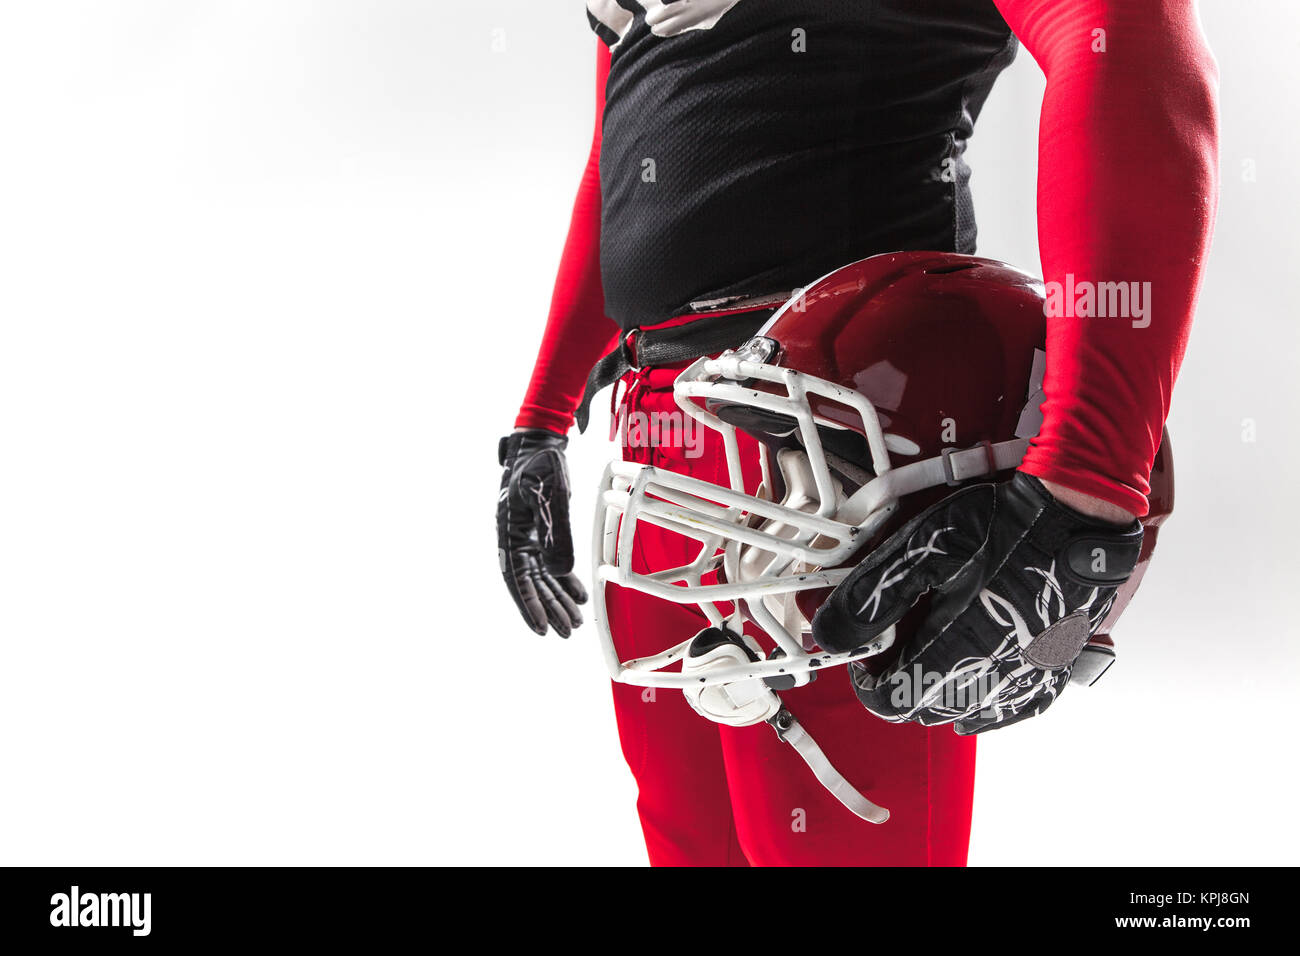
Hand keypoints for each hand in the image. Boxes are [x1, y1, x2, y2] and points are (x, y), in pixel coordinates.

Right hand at [497, 429, 587, 636]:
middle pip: (532, 584)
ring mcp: (528, 538)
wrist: (540, 447)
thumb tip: (560, 571)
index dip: (529, 606)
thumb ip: (557, 532)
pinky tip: (578, 595)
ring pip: (544, 578)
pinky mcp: (541, 534)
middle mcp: (515, 540)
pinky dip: (566, 581)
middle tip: (567, 632)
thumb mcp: (551, 493)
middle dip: (549, 610)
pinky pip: (553, 564)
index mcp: (509, 532)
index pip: (517, 578)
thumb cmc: (540, 465)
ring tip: (575, 622)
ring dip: (559, 599)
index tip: (541, 629)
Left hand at [812, 472, 1142, 733]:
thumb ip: (873, 595)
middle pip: (929, 710)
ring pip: (972, 714)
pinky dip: (989, 700)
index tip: (863, 657)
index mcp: (957, 650)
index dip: (868, 683)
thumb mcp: (924, 548)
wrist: (1080, 513)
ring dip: (941, 694)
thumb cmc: (1005, 524)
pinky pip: (1017, 706)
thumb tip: (830, 634)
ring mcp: (1031, 675)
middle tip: (893, 647)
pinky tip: (980, 676)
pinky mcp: (1059, 666)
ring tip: (930, 654)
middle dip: (901, 684)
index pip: (894, 701)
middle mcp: (996, 675)